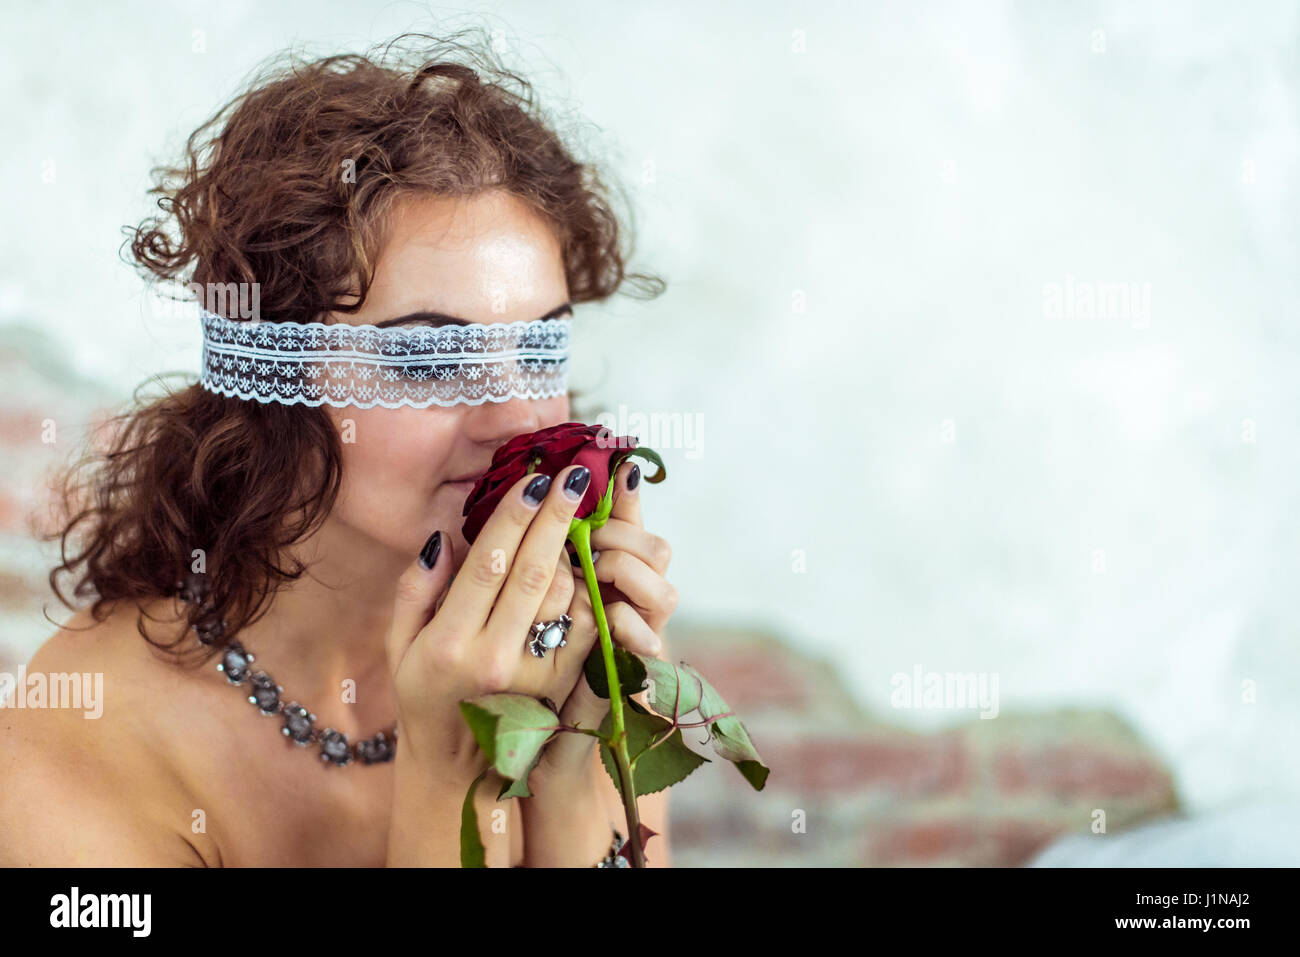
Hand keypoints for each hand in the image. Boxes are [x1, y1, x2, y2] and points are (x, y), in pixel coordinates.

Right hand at [383, 463, 655, 788]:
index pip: (487, 565)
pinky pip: (584, 625)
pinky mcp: (563, 688)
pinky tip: (583, 563)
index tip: (532, 480)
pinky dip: (586, 589)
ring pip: (565, 596)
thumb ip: (415, 591)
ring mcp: (534, 677)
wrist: (458, 768)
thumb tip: (444, 538)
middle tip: (571, 478)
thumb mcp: (399, 645)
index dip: (513, 518)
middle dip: (555, 518)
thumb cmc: (423, 695)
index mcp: (448, 645)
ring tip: (576, 516)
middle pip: (534, 573)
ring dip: (574, 550)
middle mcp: (495, 659)